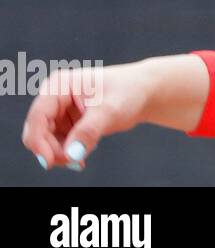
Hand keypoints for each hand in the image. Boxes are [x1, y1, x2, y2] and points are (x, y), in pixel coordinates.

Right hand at [20, 61, 153, 171]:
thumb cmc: (128, 93)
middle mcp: (53, 96)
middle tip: (75, 162)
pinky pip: (58, 143)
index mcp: (59, 85)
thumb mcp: (111, 110)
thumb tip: (71, 154)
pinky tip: (84, 153)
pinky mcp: (65, 122)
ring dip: (63, 152)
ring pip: (47, 141)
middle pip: (39, 132)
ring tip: (86, 151)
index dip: (38, 142)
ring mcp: (58, 110)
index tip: (50, 162)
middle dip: (54, 150)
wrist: (144, 92)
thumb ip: (89, 131)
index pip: (37, 117)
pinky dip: (69, 152)